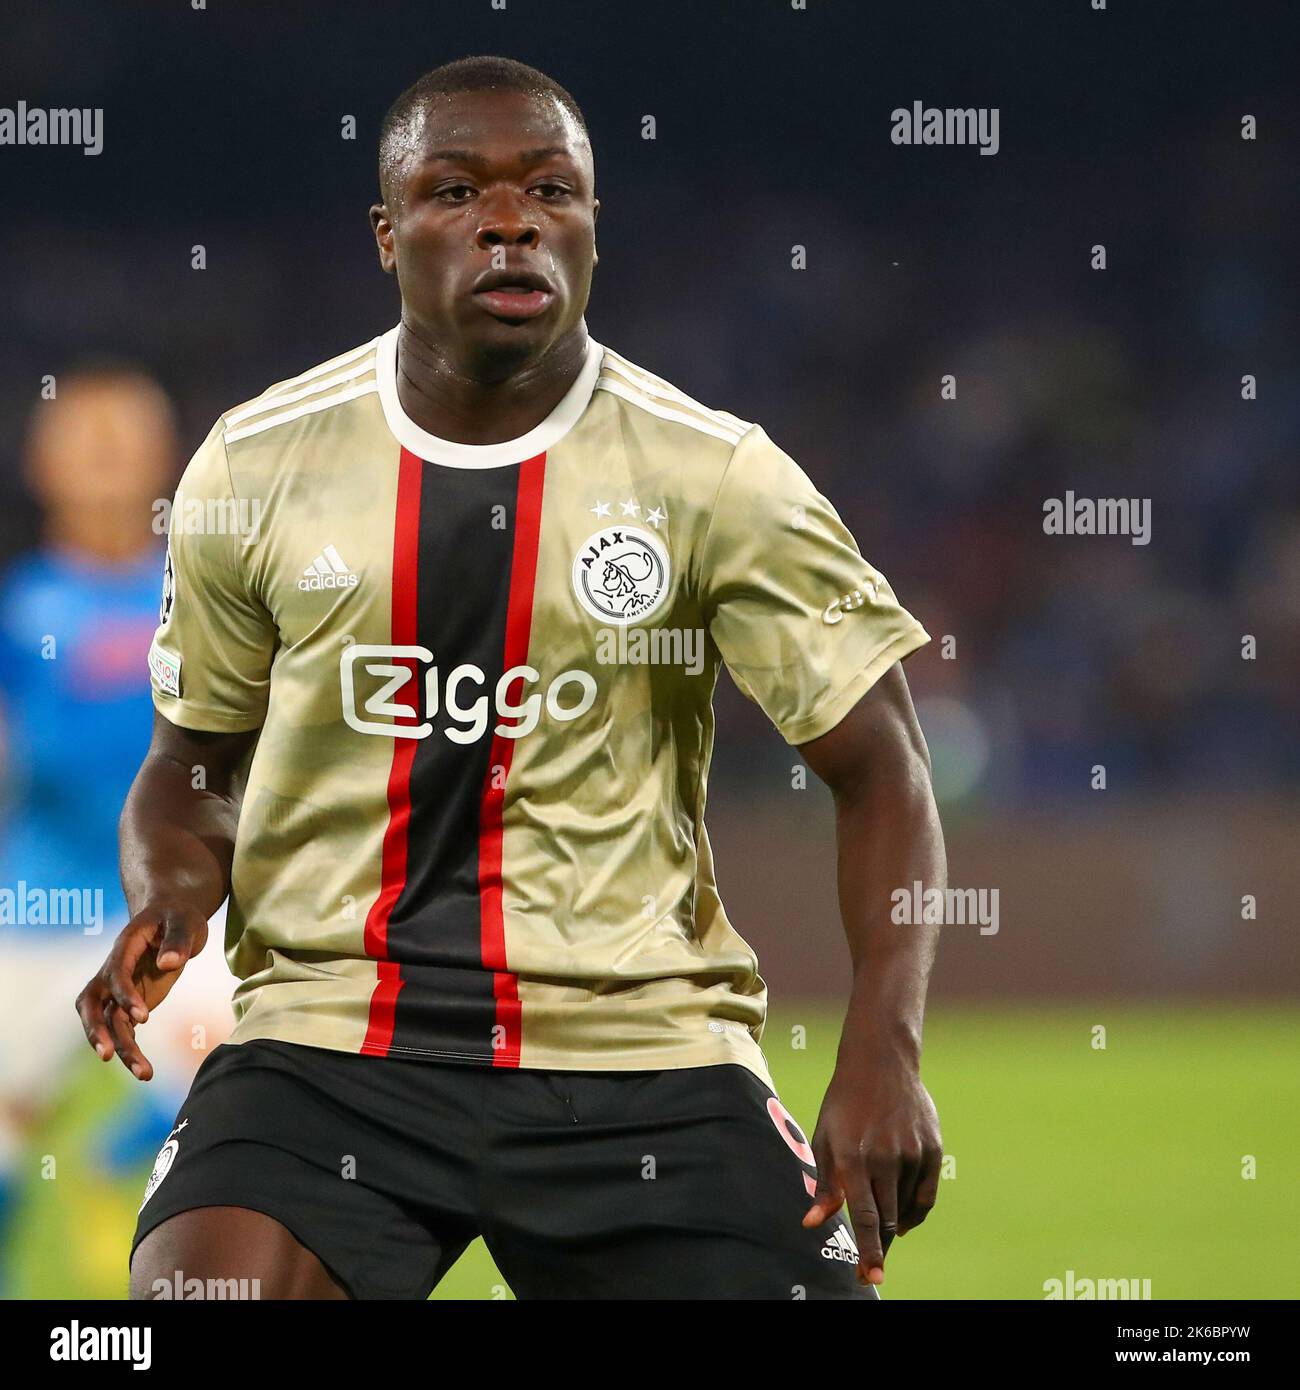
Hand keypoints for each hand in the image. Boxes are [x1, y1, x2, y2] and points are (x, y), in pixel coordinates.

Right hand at [75, 902, 208, 1080]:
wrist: (171, 917)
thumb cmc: (178, 917)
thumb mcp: (186, 922)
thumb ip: (178, 940)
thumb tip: (168, 963)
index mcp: (124, 948)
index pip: (115, 975)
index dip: (125, 995)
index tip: (144, 1016)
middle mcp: (113, 972)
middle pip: (90, 1003)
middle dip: (95, 1029)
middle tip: (108, 1054)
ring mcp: (118, 990)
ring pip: (106, 1022)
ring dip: (120, 1048)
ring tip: (144, 1074)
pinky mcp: (128, 1004)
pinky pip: (122, 1029)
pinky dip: (130, 1049)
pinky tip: (146, 1071)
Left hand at [802, 1059, 941, 1286]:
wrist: (881, 1063)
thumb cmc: (844, 1103)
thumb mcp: (825, 1138)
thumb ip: (824, 1185)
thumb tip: (812, 1224)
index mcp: (855, 1156)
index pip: (864, 1216)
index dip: (868, 1250)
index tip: (870, 1276)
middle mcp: (886, 1157)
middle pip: (887, 1219)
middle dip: (879, 1248)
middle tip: (870, 1266)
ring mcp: (913, 1153)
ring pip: (906, 1209)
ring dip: (893, 1224)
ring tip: (879, 1223)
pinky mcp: (933, 1149)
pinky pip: (926, 1196)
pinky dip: (914, 1212)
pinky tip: (901, 1216)